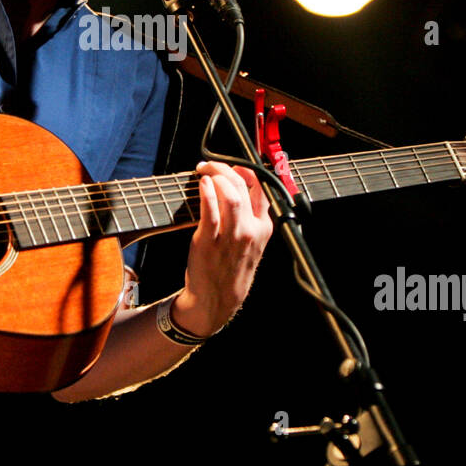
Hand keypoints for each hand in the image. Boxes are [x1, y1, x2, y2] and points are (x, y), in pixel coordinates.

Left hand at [175, 162, 273, 336]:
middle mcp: (250, 231)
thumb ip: (251, 219)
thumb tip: (239, 188)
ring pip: (230, 194)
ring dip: (216, 176)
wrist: (216, 300)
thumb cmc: (232, 270)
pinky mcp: (208, 241)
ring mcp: (230, 236)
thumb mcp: (253, 245)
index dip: (246, 171)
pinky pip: (209, 209)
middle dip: (225, 168)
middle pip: (243, 187)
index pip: (262, 189)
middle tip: (210, 165)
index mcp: (263, 229)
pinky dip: (206, 191)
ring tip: (204, 171)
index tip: (233, 167)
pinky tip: (202, 185)